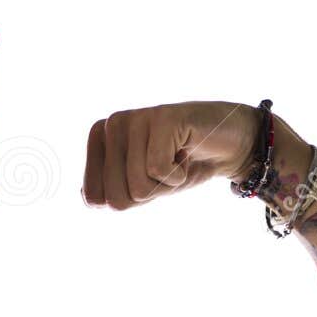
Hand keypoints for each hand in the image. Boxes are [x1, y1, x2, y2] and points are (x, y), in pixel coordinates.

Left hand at [81, 101, 262, 210]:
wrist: (227, 145)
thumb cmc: (179, 164)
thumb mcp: (139, 184)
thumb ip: (109, 190)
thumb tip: (89, 199)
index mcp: (97, 138)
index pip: (94, 198)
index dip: (129, 199)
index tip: (148, 177)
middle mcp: (111, 124)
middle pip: (116, 197)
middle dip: (149, 194)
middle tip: (166, 169)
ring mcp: (135, 118)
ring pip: (138, 187)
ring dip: (166, 185)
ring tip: (177, 159)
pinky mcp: (162, 117)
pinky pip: (159, 171)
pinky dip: (180, 175)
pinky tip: (186, 153)